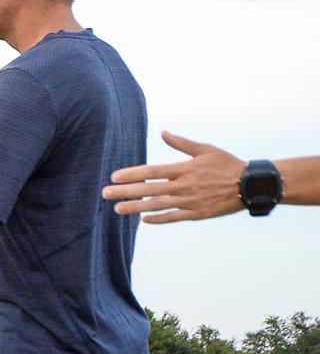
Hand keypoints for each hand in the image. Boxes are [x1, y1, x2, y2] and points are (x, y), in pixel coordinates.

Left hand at [102, 131, 245, 222]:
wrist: (250, 185)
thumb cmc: (227, 164)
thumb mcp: (206, 150)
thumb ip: (182, 143)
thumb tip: (163, 132)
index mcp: (184, 169)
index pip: (152, 172)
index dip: (132, 175)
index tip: (114, 177)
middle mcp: (184, 186)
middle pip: (149, 190)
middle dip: (125, 192)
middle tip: (105, 194)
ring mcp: (189, 201)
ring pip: (157, 206)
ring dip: (136, 208)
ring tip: (117, 210)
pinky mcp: (197, 214)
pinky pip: (173, 217)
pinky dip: (158, 219)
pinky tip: (143, 221)